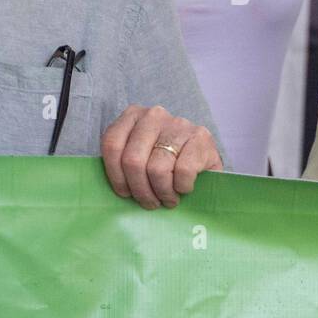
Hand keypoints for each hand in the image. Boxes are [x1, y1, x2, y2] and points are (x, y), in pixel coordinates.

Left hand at [101, 104, 222, 208]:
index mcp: (133, 115)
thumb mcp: (141, 153)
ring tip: (167, 199)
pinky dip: (181, 187)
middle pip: (132, 160)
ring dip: (162, 193)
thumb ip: (124, 160)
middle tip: (150, 203)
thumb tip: (111, 189)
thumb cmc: (167, 161)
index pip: (112, 145)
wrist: (206, 158)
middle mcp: (154, 115)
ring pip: (156, 169)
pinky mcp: (201, 138)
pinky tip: (183, 189)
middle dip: (140, 190)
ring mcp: (178, 124)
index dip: (116, 176)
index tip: (125, 193)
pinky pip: (183, 171)